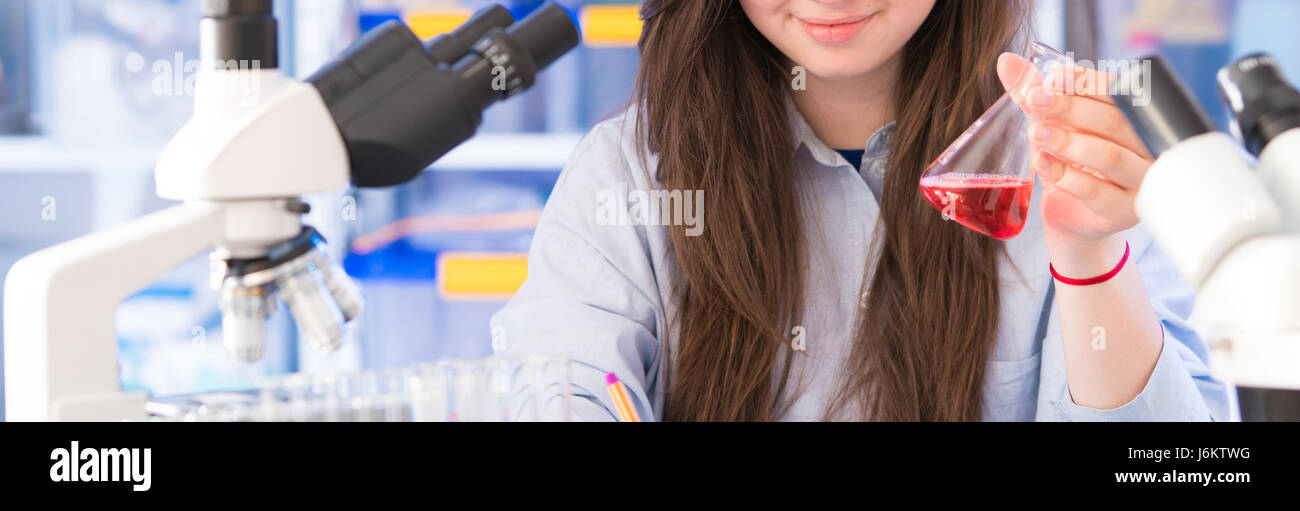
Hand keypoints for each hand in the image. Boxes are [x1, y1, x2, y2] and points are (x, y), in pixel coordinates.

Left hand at [996, 52, 1151, 271]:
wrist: (1072, 219)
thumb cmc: (1070, 165)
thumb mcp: (1052, 126)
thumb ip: (1034, 94)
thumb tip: (1007, 63)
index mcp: (1135, 118)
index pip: (1117, 92)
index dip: (1085, 82)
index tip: (1052, 77)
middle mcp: (1146, 147)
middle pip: (1114, 121)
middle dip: (1071, 108)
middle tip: (1035, 100)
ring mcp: (1140, 181)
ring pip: (1109, 157)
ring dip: (1069, 141)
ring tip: (1035, 132)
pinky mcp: (1124, 211)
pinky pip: (1097, 193)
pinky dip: (1067, 176)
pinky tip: (1043, 164)